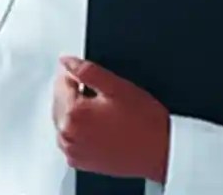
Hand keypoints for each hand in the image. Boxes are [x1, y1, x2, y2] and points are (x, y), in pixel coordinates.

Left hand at [52, 56, 170, 182]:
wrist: (163, 153)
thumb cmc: (145, 124)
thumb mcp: (117, 88)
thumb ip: (87, 70)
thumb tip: (66, 62)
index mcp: (72, 115)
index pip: (61, 83)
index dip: (78, 77)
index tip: (95, 82)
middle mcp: (67, 135)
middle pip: (59, 101)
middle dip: (75, 95)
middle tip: (103, 99)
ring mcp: (72, 150)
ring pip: (63, 119)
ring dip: (75, 112)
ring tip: (103, 114)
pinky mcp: (79, 161)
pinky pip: (69, 138)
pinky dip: (78, 130)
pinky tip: (99, 128)